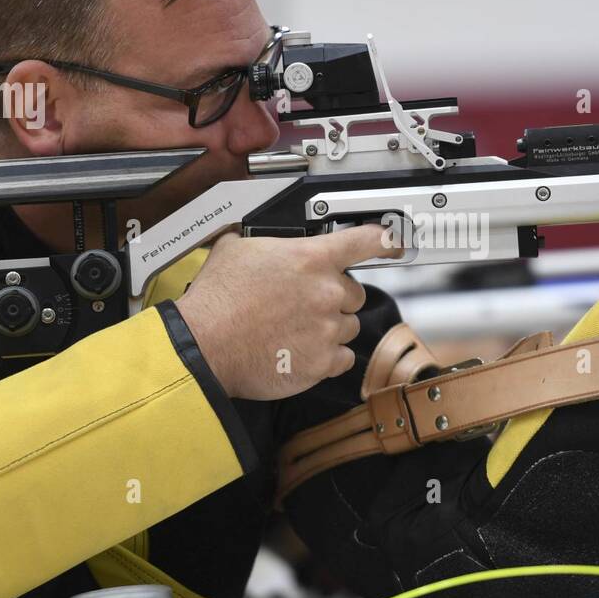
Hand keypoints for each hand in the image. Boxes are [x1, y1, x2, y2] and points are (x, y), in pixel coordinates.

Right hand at [176, 224, 399, 400]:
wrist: (204, 345)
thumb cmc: (216, 301)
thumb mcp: (235, 249)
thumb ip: (262, 241)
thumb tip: (259, 236)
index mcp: (310, 258)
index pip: (364, 241)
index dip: (384, 239)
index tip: (394, 240)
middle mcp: (326, 291)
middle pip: (354, 293)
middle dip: (334, 298)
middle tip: (302, 305)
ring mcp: (327, 328)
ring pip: (348, 326)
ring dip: (329, 328)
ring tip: (295, 330)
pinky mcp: (323, 361)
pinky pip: (342, 358)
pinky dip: (327, 357)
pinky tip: (300, 351)